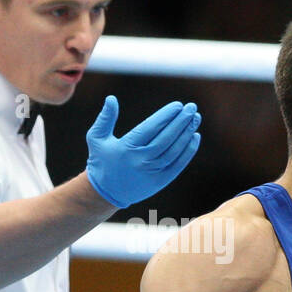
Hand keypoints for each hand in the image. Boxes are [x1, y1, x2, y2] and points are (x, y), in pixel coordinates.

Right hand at [85, 96, 201, 207]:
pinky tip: (195, 136)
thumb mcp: (96, 138)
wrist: (107, 192)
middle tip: (191, 108)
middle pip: (166, 138)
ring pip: (174, 150)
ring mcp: (153, 172)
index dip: (166, 116)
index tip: (178, 105)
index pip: (151, 128)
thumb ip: (105, 118)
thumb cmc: (102, 160)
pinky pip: (178, 164)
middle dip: (181, 121)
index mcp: (126, 148)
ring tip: (195, 118)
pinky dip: (188, 151)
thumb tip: (111, 98)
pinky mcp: (161, 181)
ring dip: (187, 133)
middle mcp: (141, 160)